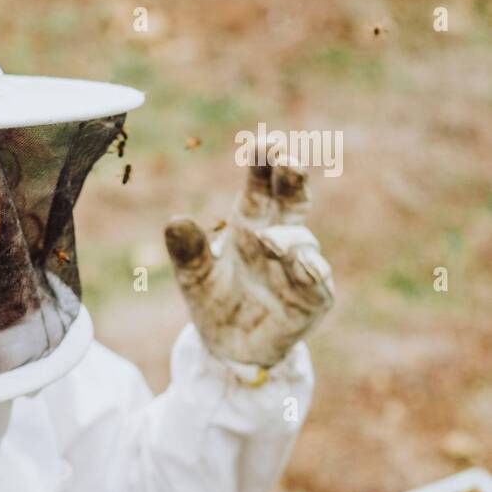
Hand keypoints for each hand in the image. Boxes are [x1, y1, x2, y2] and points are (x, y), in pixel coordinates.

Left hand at [164, 146, 334, 368]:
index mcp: (251, 225)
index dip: (264, 164)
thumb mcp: (193, 276)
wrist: (228, 349)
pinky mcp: (313, 299)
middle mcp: (280, 239)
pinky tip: (300, 263)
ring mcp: (299, 268)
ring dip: (287, 237)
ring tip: (268, 240)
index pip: (261, 187)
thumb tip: (175, 221)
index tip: (264, 141)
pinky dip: (309, 272)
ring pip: (303, 241)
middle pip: (292, 202)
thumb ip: (187, 251)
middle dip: (292, 179)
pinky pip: (317, 282)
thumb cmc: (215, 302)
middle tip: (287, 159)